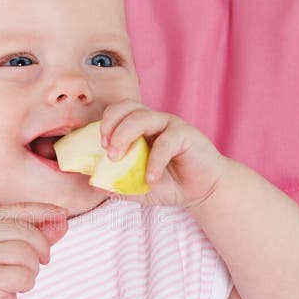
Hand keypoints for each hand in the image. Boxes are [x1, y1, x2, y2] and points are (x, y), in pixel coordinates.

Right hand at [0, 203, 67, 298]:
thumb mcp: (17, 249)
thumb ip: (39, 234)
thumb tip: (63, 221)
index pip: (19, 210)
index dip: (43, 210)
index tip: (63, 213)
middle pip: (26, 232)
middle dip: (41, 249)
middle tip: (36, 264)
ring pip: (27, 254)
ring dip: (32, 269)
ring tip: (19, 276)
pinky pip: (24, 275)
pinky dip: (27, 283)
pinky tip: (14, 288)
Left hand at [100, 100, 225, 207]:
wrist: (204, 191)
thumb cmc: (171, 184)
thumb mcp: (139, 188)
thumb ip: (118, 185)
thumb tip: (94, 184)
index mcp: (140, 127)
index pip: (118, 111)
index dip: (106, 123)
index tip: (100, 146)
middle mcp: (154, 121)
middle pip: (127, 108)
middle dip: (111, 126)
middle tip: (108, 152)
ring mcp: (170, 125)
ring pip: (143, 118)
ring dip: (125, 136)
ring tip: (117, 160)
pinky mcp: (186, 135)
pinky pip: (166, 142)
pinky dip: (154, 161)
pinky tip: (150, 179)